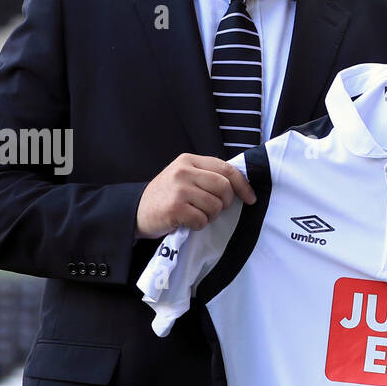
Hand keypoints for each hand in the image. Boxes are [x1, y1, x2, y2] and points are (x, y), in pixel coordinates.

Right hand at [135, 153, 255, 237]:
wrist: (136, 211)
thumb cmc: (166, 197)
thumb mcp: (184, 177)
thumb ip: (207, 176)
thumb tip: (240, 186)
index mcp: (189, 160)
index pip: (226, 169)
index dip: (243, 185)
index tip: (251, 198)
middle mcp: (183, 171)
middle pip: (224, 188)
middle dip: (225, 204)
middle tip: (213, 209)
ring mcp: (178, 189)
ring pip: (215, 206)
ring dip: (210, 216)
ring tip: (196, 215)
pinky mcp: (174, 208)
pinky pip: (202, 220)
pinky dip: (198, 225)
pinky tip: (186, 222)